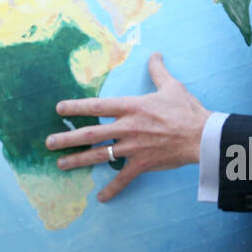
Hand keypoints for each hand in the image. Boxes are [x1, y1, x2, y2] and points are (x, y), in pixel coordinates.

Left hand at [45, 53, 209, 201]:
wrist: (202, 136)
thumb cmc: (187, 109)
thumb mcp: (171, 85)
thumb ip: (158, 70)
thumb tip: (155, 53)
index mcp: (131, 107)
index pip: (97, 106)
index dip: (76, 107)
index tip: (59, 109)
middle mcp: (127, 127)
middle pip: (90, 133)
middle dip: (67, 138)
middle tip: (48, 143)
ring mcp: (133, 147)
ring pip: (99, 155)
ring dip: (78, 161)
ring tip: (60, 164)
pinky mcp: (142, 164)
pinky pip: (123, 178)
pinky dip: (112, 189)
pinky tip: (100, 198)